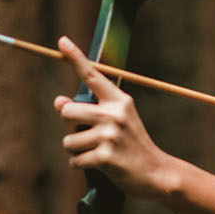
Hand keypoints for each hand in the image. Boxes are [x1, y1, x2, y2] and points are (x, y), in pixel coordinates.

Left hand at [52, 36, 172, 200]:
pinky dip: (80, 165)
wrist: (156, 172)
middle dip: (69, 126)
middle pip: (66, 111)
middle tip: (87, 135)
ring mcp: (111, 135)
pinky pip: (75, 160)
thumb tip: (59, 101)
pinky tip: (98, 165)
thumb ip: (89, 109)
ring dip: (76, 150)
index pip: (92, 76)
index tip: (61, 41)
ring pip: (68, 140)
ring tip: (96, 152)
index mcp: (119, 100)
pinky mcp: (106, 157)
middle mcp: (115, 114)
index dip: (75, 58)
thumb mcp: (118, 121)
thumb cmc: (131, 145)